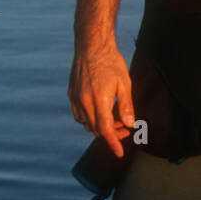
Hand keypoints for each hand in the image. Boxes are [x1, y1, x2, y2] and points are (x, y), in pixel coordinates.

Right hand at [68, 41, 134, 158]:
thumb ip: (126, 106)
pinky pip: (79, 115)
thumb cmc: (111, 62)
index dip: (113, 143)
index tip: (119, 153)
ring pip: (87, 123)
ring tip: (115, 119)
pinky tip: (101, 112)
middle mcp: (84, 102)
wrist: (91, 46)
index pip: (105, 130)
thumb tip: (130, 124)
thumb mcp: (124, 83)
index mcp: (99, 100)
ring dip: (100, 127)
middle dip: (111, 134)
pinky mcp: (71, 94)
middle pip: (96, 129)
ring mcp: (75, 98)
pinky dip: (90, 119)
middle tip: (125, 129)